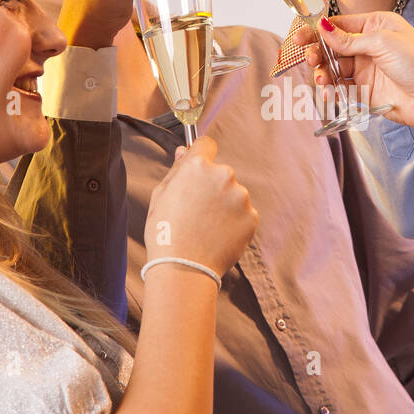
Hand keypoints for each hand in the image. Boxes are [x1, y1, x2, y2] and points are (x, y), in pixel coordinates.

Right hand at [145, 136, 257, 278]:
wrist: (184, 268)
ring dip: (224, 205)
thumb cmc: (165, 232)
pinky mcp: (252, 217)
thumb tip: (185, 150)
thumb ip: (176, 169)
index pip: (206, 144)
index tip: (199, 168)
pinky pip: (243, 213)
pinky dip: (234, 222)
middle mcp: (224, 175)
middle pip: (220, 173)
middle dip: (212, 186)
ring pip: (233, 194)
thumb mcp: (161, 195)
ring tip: (206, 227)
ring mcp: (241, 197)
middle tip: (196, 210)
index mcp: (198, 166)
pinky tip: (218, 235)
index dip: (201, 155)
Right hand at [301, 11, 413, 134]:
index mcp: (376, 26)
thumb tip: (322, 27)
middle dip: (318, 53)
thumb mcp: (382, 42)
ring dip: (324, 73)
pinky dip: (331, 89)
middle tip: (312, 60)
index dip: (318, 31)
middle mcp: (369, 45)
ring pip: (334, 68)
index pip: (340, 25)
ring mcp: (367, 68)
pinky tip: (327, 92)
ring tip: (322, 79)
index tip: (301, 38)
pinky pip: (341, 87)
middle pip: (333, 47)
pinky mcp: (366, 90)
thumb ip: (349, 38)